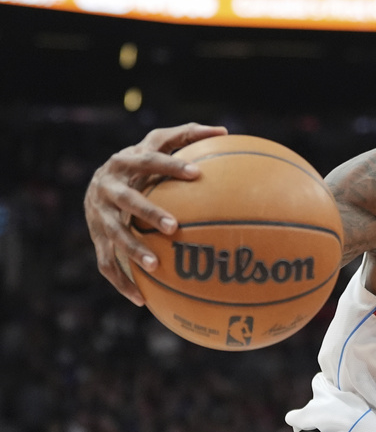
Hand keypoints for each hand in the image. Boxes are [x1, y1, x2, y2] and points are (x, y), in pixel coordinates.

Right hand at [84, 123, 226, 305]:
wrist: (95, 182)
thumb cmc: (141, 161)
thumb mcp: (157, 143)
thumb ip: (187, 136)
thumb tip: (224, 131)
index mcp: (126, 162)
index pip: (151, 160)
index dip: (172, 166)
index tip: (198, 174)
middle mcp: (108, 188)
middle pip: (127, 201)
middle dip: (149, 213)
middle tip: (174, 227)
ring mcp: (98, 215)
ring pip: (113, 236)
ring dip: (133, 252)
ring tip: (157, 267)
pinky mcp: (96, 239)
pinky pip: (106, 264)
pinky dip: (122, 282)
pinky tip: (142, 300)